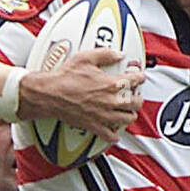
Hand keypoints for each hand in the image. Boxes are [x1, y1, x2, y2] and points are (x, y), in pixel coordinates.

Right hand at [20, 47, 145, 144]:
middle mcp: (109, 101)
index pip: (134, 81)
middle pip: (135, 103)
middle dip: (138, 98)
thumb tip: (119, 54)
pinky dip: (114, 136)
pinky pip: (109, 136)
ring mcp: (103, 115)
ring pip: (127, 119)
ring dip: (130, 115)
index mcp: (110, 84)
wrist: (49, 94)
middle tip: (135, 96)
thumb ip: (105, 54)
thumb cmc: (64, 77)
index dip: (140, 77)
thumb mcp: (85, 58)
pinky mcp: (93, 125)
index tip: (139, 77)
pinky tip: (115, 133)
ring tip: (128, 111)